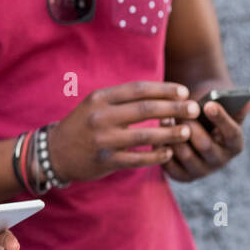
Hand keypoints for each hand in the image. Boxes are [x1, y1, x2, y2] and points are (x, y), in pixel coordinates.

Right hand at [47, 81, 198, 182]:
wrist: (54, 152)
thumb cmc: (82, 126)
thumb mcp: (95, 105)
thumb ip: (122, 100)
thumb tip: (161, 94)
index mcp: (99, 99)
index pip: (138, 89)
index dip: (164, 89)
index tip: (184, 92)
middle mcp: (101, 117)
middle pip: (146, 109)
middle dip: (175, 108)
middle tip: (195, 110)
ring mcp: (103, 139)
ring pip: (146, 134)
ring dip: (171, 133)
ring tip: (188, 131)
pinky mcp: (106, 160)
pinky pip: (139, 158)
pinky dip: (157, 155)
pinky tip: (168, 152)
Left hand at [163, 91, 249, 181]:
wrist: (190, 132)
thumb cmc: (205, 117)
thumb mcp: (218, 111)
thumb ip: (230, 106)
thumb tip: (248, 101)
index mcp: (234, 144)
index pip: (232, 133)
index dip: (221, 119)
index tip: (209, 104)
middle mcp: (220, 160)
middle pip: (205, 145)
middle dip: (190, 126)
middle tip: (177, 112)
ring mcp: (201, 170)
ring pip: (184, 153)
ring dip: (172, 135)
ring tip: (165, 119)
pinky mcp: (182, 176)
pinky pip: (168, 163)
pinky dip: (161, 146)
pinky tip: (158, 133)